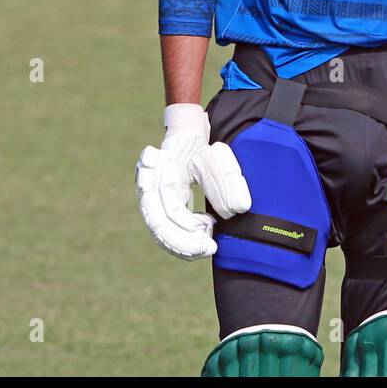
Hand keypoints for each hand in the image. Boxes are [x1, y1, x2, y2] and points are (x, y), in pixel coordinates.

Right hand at [135, 103, 251, 260]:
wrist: (185, 138)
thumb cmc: (197, 147)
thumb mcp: (213, 157)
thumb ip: (225, 180)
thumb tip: (238, 209)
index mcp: (157, 180)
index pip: (168, 217)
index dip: (187, 234)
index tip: (211, 242)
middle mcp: (149, 193)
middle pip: (161, 230)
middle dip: (185, 245)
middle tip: (210, 248)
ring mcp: (152, 201)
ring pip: (162, 233)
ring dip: (185, 244)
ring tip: (209, 242)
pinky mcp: (161, 207)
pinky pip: (168, 229)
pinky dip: (185, 236)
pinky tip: (206, 227)